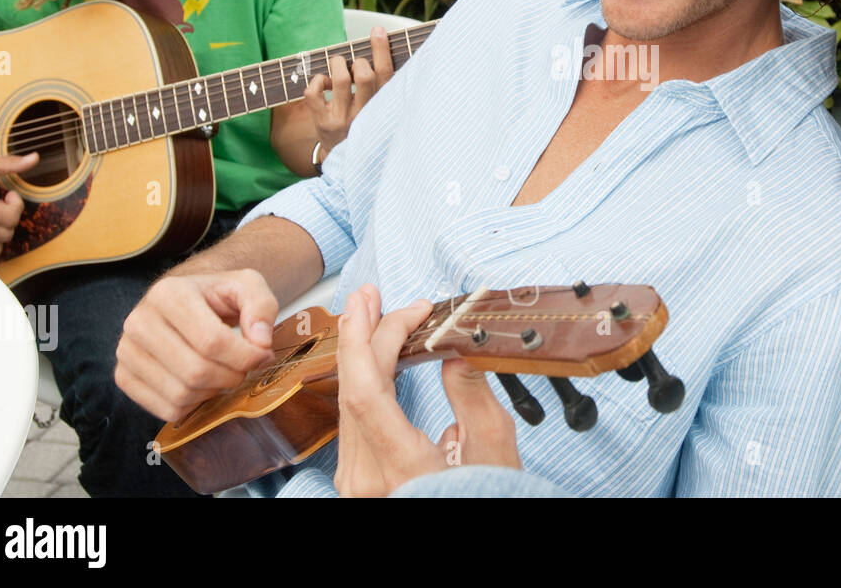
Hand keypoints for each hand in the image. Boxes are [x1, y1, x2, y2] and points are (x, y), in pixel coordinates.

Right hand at [115, 269, 278, 421]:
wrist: (186, 300)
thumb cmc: (217, 295)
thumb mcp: (247, 285)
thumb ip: (261, 306)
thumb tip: (260, 342)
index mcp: (168, 293)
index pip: (211, 341)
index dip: (246, 356)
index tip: (263, 354)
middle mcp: (139, 322)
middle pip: (196, 371)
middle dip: (232, 375)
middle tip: (246, 367)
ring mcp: (126, 351)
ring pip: (181, 394)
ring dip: (215, 391)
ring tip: (225, 372)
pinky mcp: (124, 377)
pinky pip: (167, 409)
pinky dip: (194, 404)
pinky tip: (205, 384)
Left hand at [303, 27, 393, 152]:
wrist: (346, 160)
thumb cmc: (365, 124)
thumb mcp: (381, 110)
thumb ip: (384, 86)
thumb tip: (381, 49)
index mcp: (383, 109)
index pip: (386, 74)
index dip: (382, 49)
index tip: (378, 31)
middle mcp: (364, 115)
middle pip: (365, 75)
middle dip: (358, 61)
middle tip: (355, 64)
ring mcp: (342, 119)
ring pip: (340, 79)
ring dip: (337, 64)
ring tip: (337, 66)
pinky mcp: (322, 122)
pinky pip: (314, 93)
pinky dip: (317, 81)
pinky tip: (324, 84)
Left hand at [333, 284, 520, 497]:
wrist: (463, 546)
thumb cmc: (488, 501)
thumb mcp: (493, 450)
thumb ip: (472, 396)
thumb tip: (455, 350)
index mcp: (401, 469)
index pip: (366, 391)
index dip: (374, 339)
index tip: (395, 306)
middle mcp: (366, 477)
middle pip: (352, 389)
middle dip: (360, 333)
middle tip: (371, 294)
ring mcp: (356, 481)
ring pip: (347, 401)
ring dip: (360, 353)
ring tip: (372, 315)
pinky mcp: (357, 478)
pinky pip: (352, 418)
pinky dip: (363, 380)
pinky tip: (374, 358)